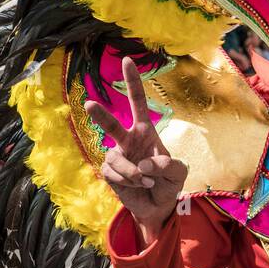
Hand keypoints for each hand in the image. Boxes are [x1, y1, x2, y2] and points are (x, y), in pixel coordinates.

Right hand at [85, 57, 187, 245]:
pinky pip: (116, 174)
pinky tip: (140, 185)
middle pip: (112, 125)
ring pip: (117, 159)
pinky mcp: (109, 173)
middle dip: (101, 115)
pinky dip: (131, 181)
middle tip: (89, 104)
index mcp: (145, 131)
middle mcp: (128, 139)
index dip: (132, 81)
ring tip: (148, 180)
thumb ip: (168, 164)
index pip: (136, 101)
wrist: (158, 207)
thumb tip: (143, 163)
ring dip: (135, 172)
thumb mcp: (179, 171)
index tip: (126, 60)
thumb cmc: (168, 182)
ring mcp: (117, 156)